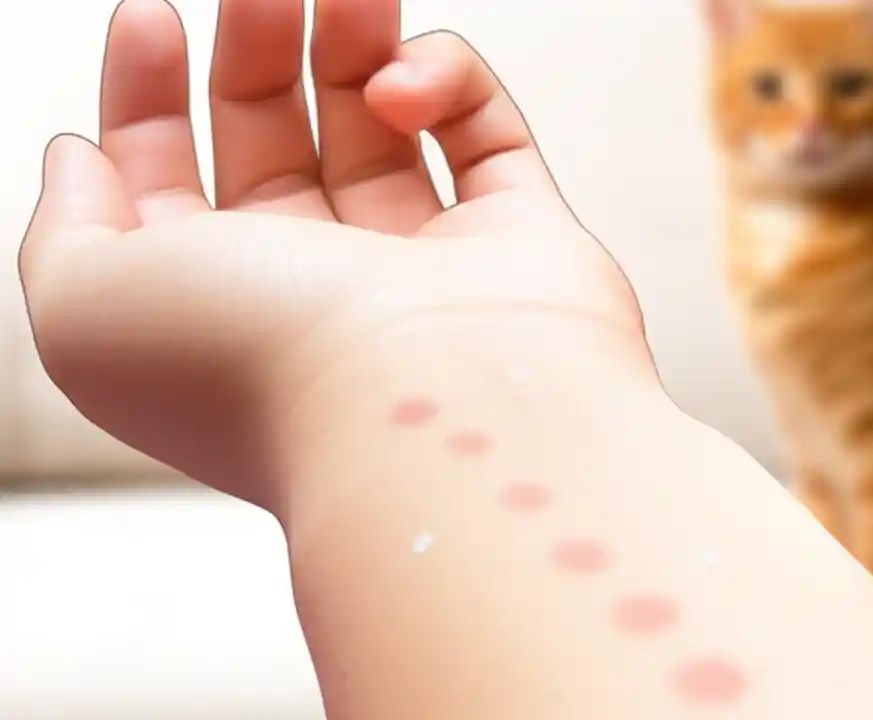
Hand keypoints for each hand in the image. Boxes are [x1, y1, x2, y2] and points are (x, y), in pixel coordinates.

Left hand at [18, 0, 650, 506]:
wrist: (428, 412)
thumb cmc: (259, 372)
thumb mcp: (84, 309)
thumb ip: (63, 228)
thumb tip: (80, 156)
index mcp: (216, 308)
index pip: (172, 183)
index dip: (146, 96)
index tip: (149, 20)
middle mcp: (320, 288)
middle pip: (277, 137)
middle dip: (256, 49)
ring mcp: (425, 263)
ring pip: (382, 122)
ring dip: (356, 39)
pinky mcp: (519, 233)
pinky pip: (482, 129)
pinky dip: (446, 81)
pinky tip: (405, 89)